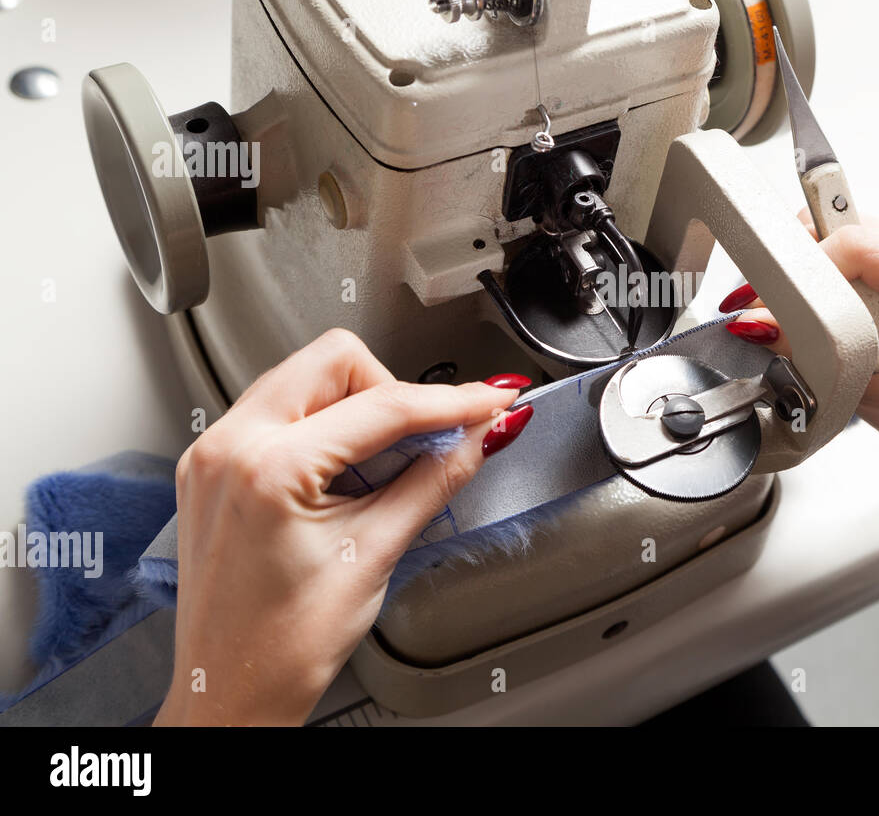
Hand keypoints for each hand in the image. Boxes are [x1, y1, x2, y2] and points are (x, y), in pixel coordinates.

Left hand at [153, 329, 531, 725]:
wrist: (228, 693)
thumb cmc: (282, 646)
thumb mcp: (375, 554)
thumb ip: (435, 480)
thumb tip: (481, 437)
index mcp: (267, 468)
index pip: (382, 405)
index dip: (450, 402)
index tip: (489, 402)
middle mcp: (228, 446)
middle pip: (334, 361)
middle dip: (393, 391)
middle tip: (434, 434)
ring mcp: (214, 453)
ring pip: (305, 377)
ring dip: (358, 405)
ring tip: (390, 461)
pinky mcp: (213, 466)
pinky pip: (278, 409)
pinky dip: (325, 424)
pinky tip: (350, 468)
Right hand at [721, 214, 878, 590]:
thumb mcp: (862, 383)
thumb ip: (805, 346)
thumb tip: (750, 321)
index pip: (851, 243)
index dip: (805, 271)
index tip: (774, 307)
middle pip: (840, 227)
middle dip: (803, 271)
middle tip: (788, 318)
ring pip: (837, 231)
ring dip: (816, 274)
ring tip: (828, 323)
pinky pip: (849, 244)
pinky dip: (829, 275)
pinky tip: (840, 312)